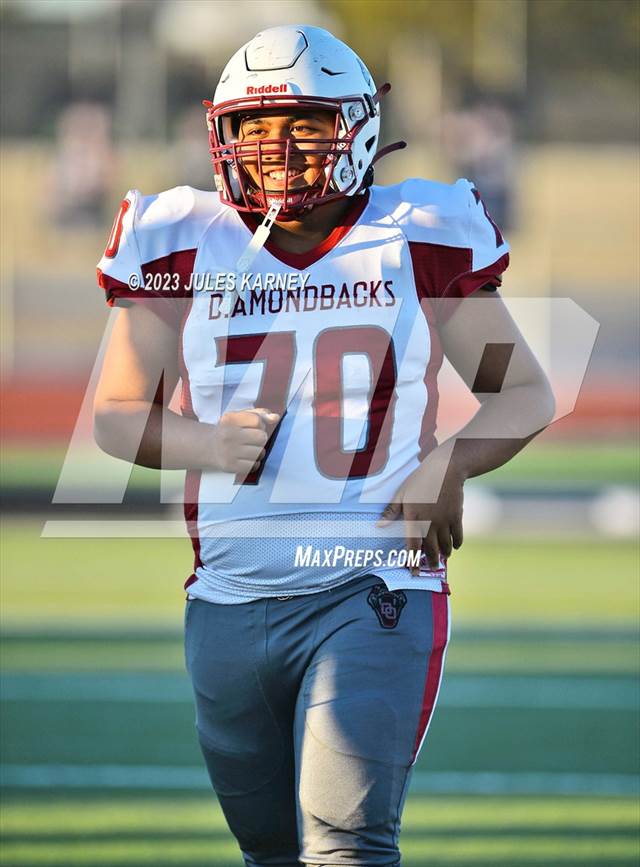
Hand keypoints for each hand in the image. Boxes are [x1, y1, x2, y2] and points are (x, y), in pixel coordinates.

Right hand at [211, 408, 279, 473]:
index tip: (252, 428)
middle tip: (252, 440)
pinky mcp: (230, 466)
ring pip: (260, 453)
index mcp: (230, 420)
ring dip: (259, 452)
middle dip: (260, 439)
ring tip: (249, 450)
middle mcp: (229, 435)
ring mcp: (229, 452)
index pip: (258, 421)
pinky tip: (247, 459)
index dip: (260, 425)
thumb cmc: (229, 430)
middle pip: (261, 437)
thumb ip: (259, 414)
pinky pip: (254, 466)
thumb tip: (275, 418)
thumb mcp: (239, 417)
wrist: (208, 447)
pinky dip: (254, 463)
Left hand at [378, 448, 464, 574]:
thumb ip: (391, 511)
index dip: (413, 560)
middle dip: (430, 562)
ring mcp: (445, 521)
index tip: (413, 571)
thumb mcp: (401, 493)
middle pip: (431, 549)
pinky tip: (454, 546)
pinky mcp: (456, 517)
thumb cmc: (420, 480)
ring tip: (442, 559)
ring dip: (444, 554)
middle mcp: (430, 524)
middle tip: (430, 569)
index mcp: (414, 519)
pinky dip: (457, 543)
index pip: (413, 545)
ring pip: (445, 545)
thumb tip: (378, 525)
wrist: (446, 469)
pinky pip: (458, 536)